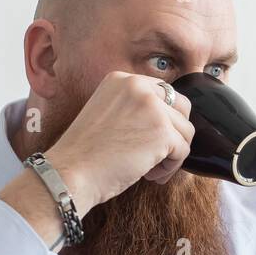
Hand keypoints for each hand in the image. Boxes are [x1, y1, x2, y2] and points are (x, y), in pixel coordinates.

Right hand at [44, 71, 194, 213]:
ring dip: (172, 154)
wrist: (70, 172)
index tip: (146, 139)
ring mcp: (152, 107)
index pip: (164, 93)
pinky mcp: (162, 131)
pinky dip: (170, 168)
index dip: (162, 120)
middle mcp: (138, 86)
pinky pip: (183, 150)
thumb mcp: (109, 113)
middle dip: (173, 134)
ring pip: (186, 131)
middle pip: (182, 108)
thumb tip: (170, 119)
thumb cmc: (85, 153)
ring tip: (149, 169)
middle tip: (154, 155)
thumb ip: (135, 108)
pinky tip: (149, 175)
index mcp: (122, 79)